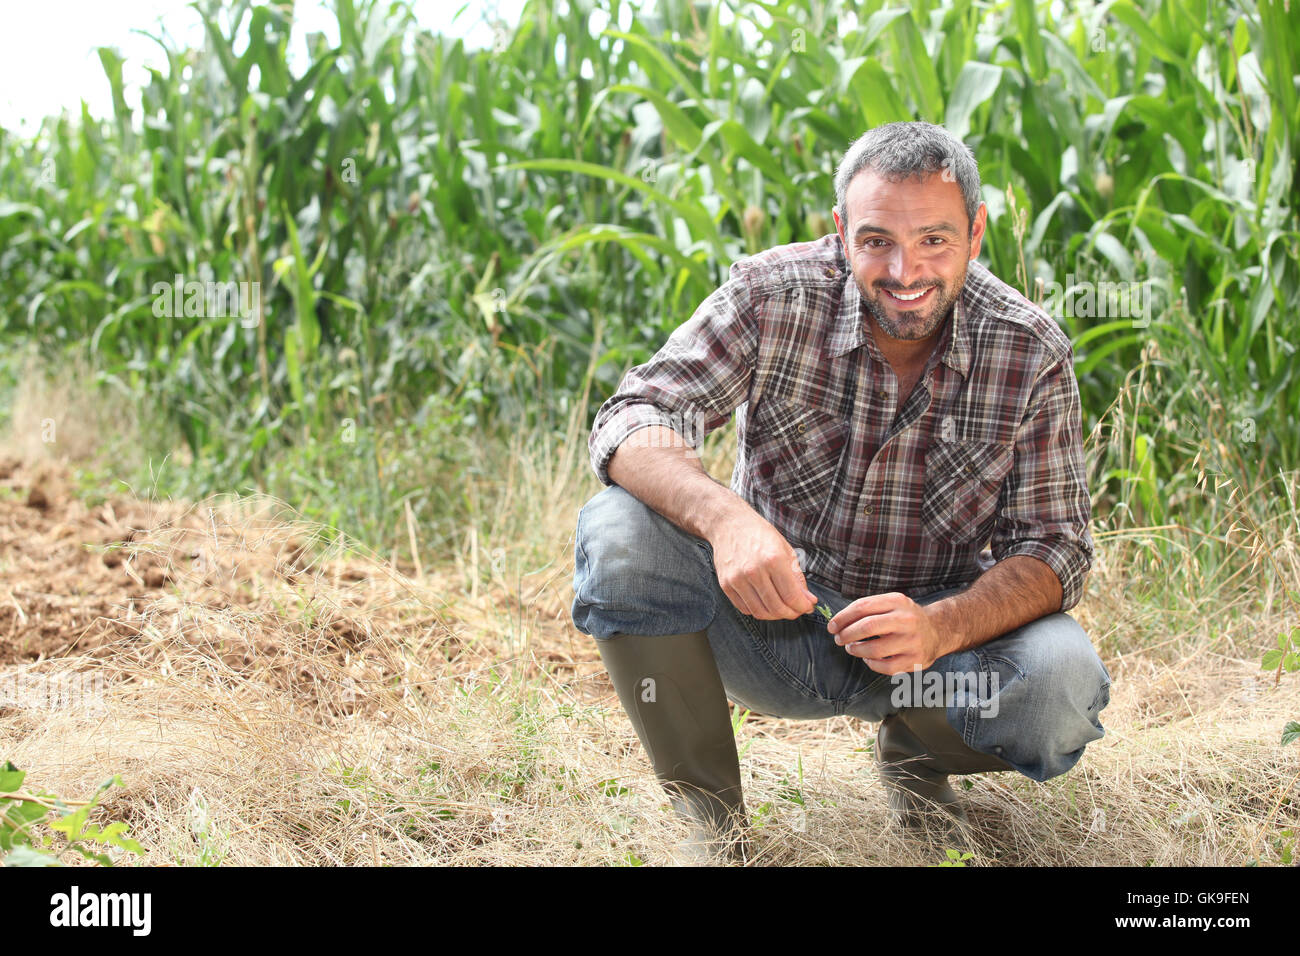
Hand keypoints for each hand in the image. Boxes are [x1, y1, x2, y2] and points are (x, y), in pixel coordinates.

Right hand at [707, 505, 818, 620]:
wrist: (729, 524)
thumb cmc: (759, 534)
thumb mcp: (785, 550)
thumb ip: (797, 577)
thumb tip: (808, 600)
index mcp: (773, 559)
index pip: (792, 596)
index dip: (803, 607)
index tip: (807, 606)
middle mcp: (754, 571)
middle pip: (777, 608)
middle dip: (791, 614)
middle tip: (796, 610)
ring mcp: (737, 579)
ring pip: (760, 612)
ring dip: (775, 615)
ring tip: (782, 608)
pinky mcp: (726, 585)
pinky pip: (745, 608)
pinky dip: (758, 610)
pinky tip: (765, 602)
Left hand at [826, 592, 950, 673]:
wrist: (937, 630)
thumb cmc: (904, 618)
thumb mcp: (891, 603)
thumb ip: (867, 608)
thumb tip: (838, 622)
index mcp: (897, 601)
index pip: (862, 607)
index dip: (842, 618)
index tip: (832, 626)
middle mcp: (907, 620)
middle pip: (867, 627)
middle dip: (847, 634)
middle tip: (838, 639)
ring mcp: (912, 641)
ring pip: (875, 649)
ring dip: (857, 650)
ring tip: (851, 648)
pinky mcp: (915, 660)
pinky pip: (886, 667)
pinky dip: (871, 664)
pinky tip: (868, 659)